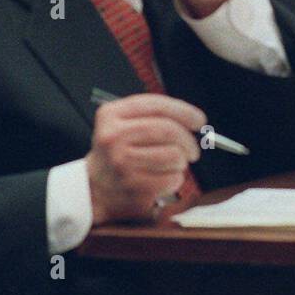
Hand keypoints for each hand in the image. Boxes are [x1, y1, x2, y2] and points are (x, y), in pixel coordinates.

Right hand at [85, 94, 205, 224]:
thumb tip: (194, 119)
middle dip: (188, 140)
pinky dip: (175, 179)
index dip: (184, 111)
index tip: (199, 120)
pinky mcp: (132, 186)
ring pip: (173, 155)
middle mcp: (113, 137)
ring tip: (171, 165)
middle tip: (193, 150)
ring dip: (181, 162)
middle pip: (167, 130)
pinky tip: (162, 179)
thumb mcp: (125, 124)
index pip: (156, 105)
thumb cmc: (118, 153)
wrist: (94, 188)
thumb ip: (154, 115)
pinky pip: (171, 178)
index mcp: (111, 114)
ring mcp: (121, 162)